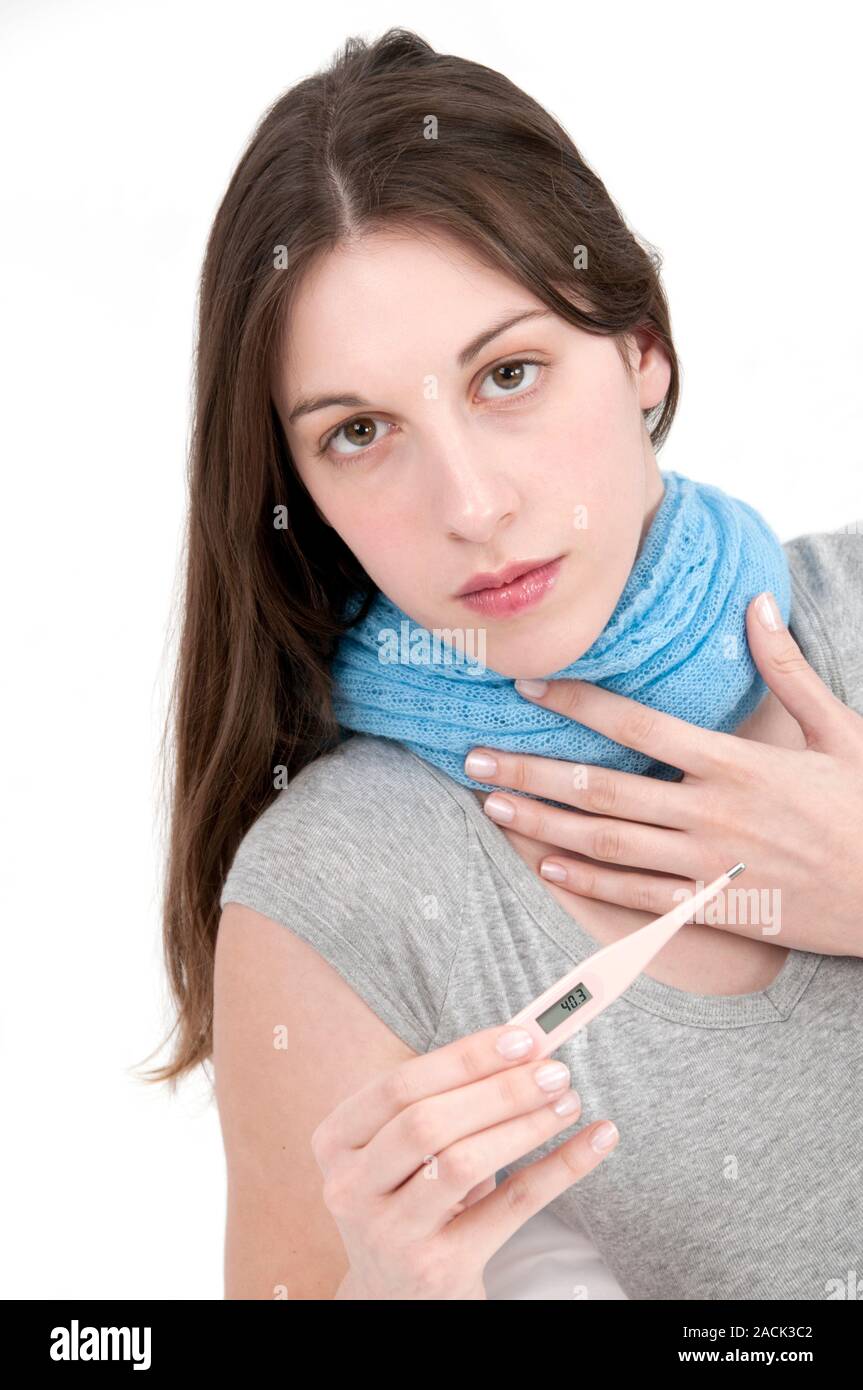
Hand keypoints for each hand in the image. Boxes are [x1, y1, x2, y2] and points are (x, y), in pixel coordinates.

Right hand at [314, 1022, 617, 1299]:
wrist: (390, 1295)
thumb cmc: (408, 1197)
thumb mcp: (404, 1150)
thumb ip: (446, 1098)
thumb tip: (526, 1043)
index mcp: (337, 1142)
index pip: (399, 1085)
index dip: (464, 1057)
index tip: (522, 1037)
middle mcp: (351, 1188)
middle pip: (427, 1122)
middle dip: (498, 1088)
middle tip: (553, 1068)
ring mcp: (391, 1234)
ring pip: (463, 1163)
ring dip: (526, 1124)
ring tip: (567, 1099)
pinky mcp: (437, 1269)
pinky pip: (510, 1207)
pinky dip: (561, 1168)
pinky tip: (594, 1139)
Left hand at [466, 592, 862, 957]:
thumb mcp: (842, 730)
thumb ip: (788, 669)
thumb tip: (756, 602)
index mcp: (737, 763)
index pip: (638, 725)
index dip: (577, 702)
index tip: (527, 686)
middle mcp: (712, 814)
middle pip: (603, 788)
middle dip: (532, 771)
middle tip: (475, 760)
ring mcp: (708, 867)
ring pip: (607, 844)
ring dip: (544, 823)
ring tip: (493, 805)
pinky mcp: (715, 911)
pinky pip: (638, 898)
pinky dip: (590, 882)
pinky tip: (548, 865)